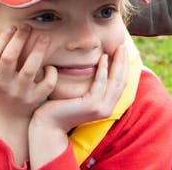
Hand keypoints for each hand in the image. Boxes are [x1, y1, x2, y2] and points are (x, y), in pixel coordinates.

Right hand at [0, 25, 55, 164]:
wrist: (11, 117)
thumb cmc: (1, 89)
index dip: (2, 39)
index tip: (12, 28)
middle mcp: (3, 85)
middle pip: (9, 58)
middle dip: (19, 39)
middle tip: (27, 27)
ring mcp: (19, 93)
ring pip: (29, 69)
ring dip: (38, 51)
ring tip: (45, 37)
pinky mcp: (35, 99)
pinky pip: (46, 84)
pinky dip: (50, 73)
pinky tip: (50, 66)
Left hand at [28, 44, 127, 168]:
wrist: (47, 125)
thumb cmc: (59, 109)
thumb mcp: (80, 97)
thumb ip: (91, 88)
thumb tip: (97, 71)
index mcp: (107, 107)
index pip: (121, 84)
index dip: (123, 68)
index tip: (122, 52)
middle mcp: (108, 109)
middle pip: (122, 81)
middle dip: (124, 62)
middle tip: (123, 46)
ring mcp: (101, 108)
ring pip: (115, 81)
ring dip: (117, 62)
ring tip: (117, 48)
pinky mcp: (92, 105)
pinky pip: (100, 83)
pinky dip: (103, 69)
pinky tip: (102, 57)